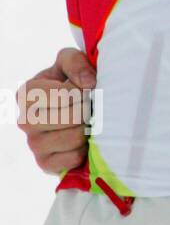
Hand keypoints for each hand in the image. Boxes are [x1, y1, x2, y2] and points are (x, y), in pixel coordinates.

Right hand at [15, 48, 95, 174]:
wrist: (77, 107)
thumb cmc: (72, 81)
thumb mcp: (70, 61)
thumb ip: (76, 63)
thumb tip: (87, 83)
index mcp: (27, 94)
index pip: (63, 95)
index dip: (82, 91)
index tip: (87, 88)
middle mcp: (25, 120)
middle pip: (71, 117)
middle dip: (88, 110)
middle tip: (90, 107)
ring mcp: (33, 144)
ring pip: (74, 138)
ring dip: (89, 129)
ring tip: (88, 121)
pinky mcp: (45, 163)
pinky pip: (72, 159)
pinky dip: (85, 150)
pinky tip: (84, 140)